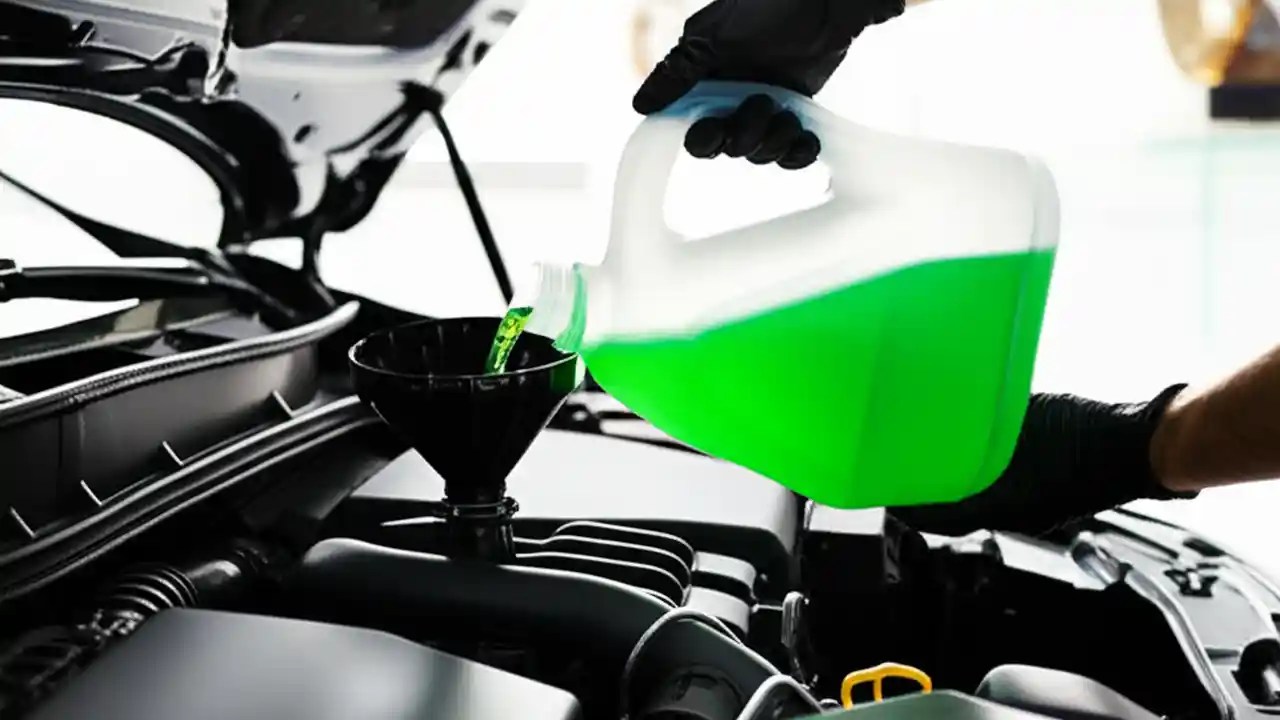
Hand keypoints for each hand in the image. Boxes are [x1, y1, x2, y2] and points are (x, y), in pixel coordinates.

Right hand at [632, 0, 903, 168]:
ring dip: (775, 139)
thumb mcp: (710, 39)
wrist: (820, 2)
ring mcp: (763, 111)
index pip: (695, 134)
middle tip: (762, 102)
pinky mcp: (793, 115)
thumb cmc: (762, 9)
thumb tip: (639, 106)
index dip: (705, 140)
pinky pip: (791, 154)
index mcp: (705, 88)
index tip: (717, 128)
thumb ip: (676, 74)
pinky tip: (805, 138)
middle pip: (729, 148)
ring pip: (760, 153)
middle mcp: (731, 104)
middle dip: (746, 134)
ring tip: (787, 112)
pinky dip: (798, 153)